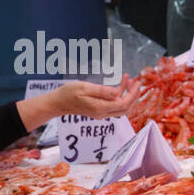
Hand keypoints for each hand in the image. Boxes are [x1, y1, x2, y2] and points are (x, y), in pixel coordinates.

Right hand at [15, 77, 139, 131]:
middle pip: (126, 108)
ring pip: (121, 108)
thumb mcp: (85, 87)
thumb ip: (102, 91)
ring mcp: (101, 113)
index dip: (133, 93)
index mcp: (100, 107)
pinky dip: (120, 97)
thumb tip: (118, 92)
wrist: (58, 103)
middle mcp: (102, 113)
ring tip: (128, 81)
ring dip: (128, 95)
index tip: (135, 81)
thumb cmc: (68, 93)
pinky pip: (115, 106)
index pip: (124, 103)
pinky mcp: (99, 111)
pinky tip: (119, 86)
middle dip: (134, 95)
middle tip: (135, 81)